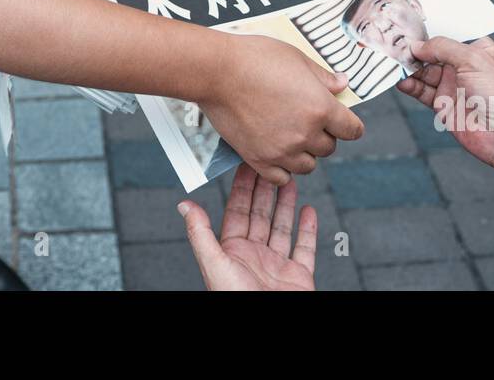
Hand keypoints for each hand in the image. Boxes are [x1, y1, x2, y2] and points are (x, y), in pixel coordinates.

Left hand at [179, 164, 317, 290]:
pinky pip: (305, 248)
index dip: (242, 188)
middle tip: (271, 165)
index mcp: (232, 252)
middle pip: (261, 215)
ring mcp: (277, 266)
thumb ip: (200, 234)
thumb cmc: (237, 301)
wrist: (270, 330)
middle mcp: (254, 257)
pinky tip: (309, 211)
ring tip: (291, 182)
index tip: (246, 165)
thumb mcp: (215, 264)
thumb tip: (184, 205)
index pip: (237, 212)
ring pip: (282, 228)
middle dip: (265, 189)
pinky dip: (308, 229)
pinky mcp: (298, 276)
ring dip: (286, 204)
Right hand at [198, 34, 362, 185]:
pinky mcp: (258, 159)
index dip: (349, 124)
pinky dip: (282, 169)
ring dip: (304, 153)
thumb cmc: (256, 58)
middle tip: (307, 120)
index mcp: (321, 108)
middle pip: (329, 148)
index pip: (352, 130)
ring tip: (290, 136)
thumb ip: (323, 77)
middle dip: (323, 135)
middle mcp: (305, 134)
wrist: (217, 71)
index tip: (342, 121)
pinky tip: (276, 152)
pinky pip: (281, 178)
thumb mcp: (297, 58)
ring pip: (307, 166)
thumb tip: (343, 84)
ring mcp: (281, 150)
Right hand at [396, 36, 493, 169]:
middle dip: (414, 49)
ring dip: (408, 68)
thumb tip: (418, 45)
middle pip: (432, 53)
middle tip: (394, 45)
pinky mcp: (442, 104)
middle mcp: (463, 66)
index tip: (408, 26)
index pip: (448, 34)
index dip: (430, 31)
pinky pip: (421, 90)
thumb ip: (443, 48)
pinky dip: (409, 85)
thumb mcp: (473, 60)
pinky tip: (401, 81)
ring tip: (393, 63)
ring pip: (423, 71)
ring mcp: (452, 85)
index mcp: (477, 50)